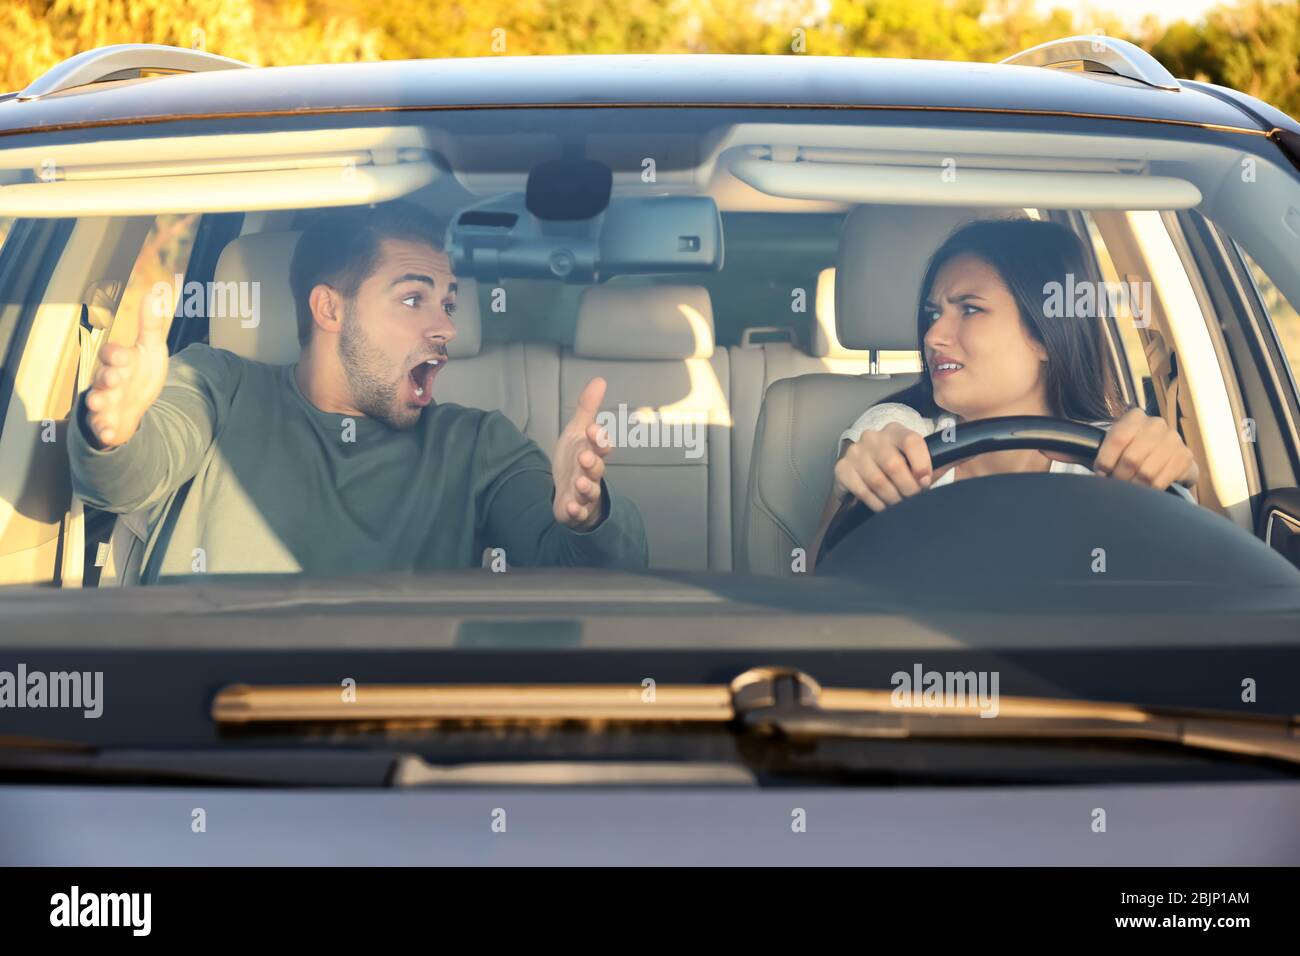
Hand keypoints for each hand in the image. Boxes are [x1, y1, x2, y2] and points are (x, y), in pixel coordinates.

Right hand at [83, 287, 170, 448]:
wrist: (134, 405)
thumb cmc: (139, 373)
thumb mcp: (150, 349)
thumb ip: (150, 325)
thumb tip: (154, 293)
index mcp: (119, 361)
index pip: (113, 354)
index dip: (116, 354)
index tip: (123, 355)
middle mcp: (108, 380)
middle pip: (104, 376)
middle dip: (107, 377)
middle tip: (114, 378)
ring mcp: (105, 402)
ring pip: (97, 400)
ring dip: (98, 402)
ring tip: (99, 404)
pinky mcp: (105, 422)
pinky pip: (101, 426)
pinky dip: (104, 430)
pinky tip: (109, 433)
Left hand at [552, 377, 611, 530]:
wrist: (569, 492)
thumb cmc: (577, 460)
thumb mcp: (578, 433)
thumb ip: (588, 409)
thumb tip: (599, 380)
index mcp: (593, 453)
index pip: (600, 445)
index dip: (598, 439)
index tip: (593, 430)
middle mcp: (591, 473)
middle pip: (596, 468)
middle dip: (592, 463)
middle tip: (585, 458)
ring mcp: (584, 493)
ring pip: (589, 491)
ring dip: (585, 487)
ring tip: (579, 483)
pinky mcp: (575, 510)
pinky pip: (577, 512)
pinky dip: (574, 510)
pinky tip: (569, 507)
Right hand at [834, 422, 951, 512]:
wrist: (864, 472)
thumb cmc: (900, 467)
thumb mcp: (921, 460)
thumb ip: (944, 457)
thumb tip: (973, 450)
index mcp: (896, 431)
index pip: (912, 441)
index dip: (922, 464)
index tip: (926, 482)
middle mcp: (873, 437)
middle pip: (894, 464)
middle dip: (907, 488)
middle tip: (913, 499)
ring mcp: (855, 452)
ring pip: (878, 480)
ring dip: (892, 498)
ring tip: (899, 504)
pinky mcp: (842, 468)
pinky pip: (861, 490)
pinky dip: (875, 503)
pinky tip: (883, 506)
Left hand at [1044, 408, 1197, 489]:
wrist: (1161, 464)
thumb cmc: (1125, 457)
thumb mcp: (1099, 452)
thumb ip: (1074, 450)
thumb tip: (1045, 448)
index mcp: (1134, 417)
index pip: (1116, 438)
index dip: (1105, 461)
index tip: (1101, 471)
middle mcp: (1157, 424)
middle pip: (1131, 458)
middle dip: (1118, 477)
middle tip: (1115, 483)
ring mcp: (1174, 440)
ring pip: (1146, 471)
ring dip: (1133, 486)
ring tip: (1129, 487)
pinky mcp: (1186, 458)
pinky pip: (1164, 479)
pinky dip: (1151, 490)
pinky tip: (1146, 489)